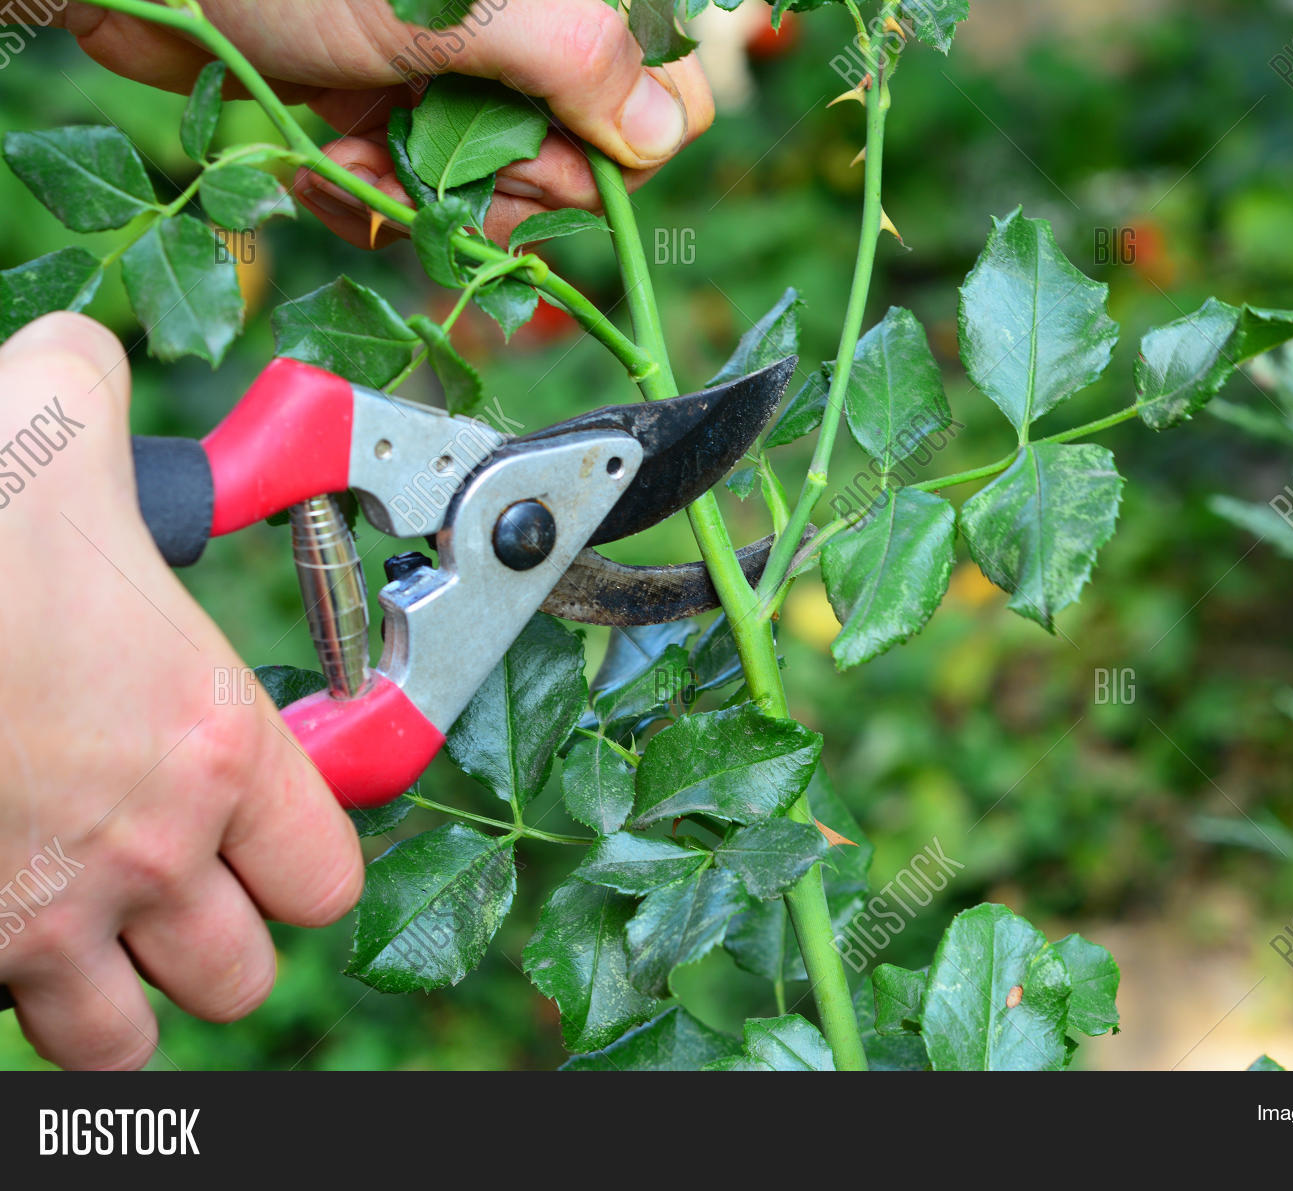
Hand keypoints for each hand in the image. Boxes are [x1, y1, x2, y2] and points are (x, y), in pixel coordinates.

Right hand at [0, 314, 363, 1069]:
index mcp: (211, 743)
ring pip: (128, 1035)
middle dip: (216, 939)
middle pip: (242, 971)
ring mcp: (41, 926)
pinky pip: (10, 1035)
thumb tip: (83, 359)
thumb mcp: (41, 429)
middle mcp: (149, 851)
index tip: (269, 833)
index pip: (327, 872)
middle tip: (175, 885)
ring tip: (90, 927)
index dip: (304, 857)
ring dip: (118, 993)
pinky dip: (11, 998)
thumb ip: (93, 394)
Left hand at [59, 0, 714, 248]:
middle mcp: (528, 37)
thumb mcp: (448, 4)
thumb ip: (576, 59)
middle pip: (581, 167)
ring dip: (423, 197)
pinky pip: (432, 198)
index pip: (664, 100)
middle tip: (423, 148)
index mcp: (566, 2)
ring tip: (353, 154)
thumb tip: (662, 132)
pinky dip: (378, 199)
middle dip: (496, 181)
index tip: (530, 150)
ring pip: (499, 195)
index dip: (609, 153)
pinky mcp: (406, 111)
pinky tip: (329, 160)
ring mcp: (465, 76)